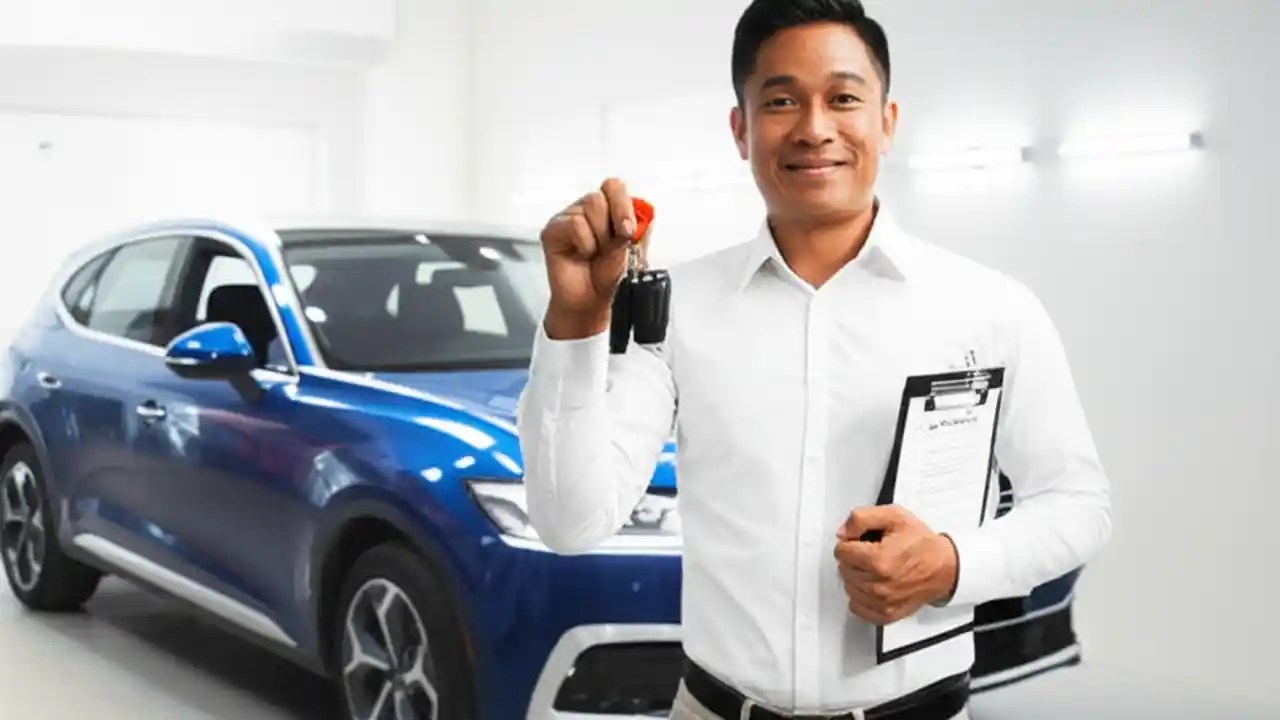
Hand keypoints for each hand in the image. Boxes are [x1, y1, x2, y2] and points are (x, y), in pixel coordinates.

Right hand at [540, 178, 639, 338]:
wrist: (591, 301)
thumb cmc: (608, 276)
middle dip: (611, 225)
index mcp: (608, 209)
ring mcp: (568, 217)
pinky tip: (582, 255)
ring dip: (598, 237)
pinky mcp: (553, 230)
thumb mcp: (632, 251)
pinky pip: (574, 224)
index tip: (629, 229)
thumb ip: (639, 230)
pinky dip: (585, 243)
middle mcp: (586, 209)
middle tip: (610, 247)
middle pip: (600, 197)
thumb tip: (643, 214)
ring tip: (594, 253)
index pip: (614, 187)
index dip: (623, 205)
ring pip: (588, 207)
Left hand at [833, 505, 957, 624]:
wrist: (944, 567)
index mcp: (878, 560)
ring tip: (875, 568)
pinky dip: (860, 596)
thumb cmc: (921, 544)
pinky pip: (857, 607)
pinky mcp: (885, 614)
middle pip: (843, 569)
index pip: (841, 551)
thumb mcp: (893, 516)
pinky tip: (873, 584)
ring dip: (856, 577)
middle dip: (854, 559)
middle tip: (872, 553)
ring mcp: (882, 602)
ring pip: (848, 587)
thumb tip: (842, 533)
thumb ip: (861, 519)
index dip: (851, 542)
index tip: (862, 542)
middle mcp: (879, 584)